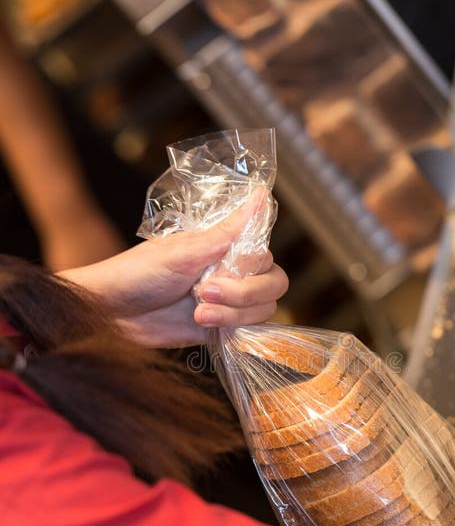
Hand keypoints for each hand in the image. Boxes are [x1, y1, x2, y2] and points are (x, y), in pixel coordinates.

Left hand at [59, 200, 287, 346]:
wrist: (109, 313)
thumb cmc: (137, 273)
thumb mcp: (183, 251)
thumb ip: (228, 231)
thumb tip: (262, 193)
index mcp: (224, 247)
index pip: (266, 254)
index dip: (250, 267)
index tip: (219, 270)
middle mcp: (231, 272)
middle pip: (274, 284)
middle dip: (244, 294)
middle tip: (203, 294)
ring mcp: (227, 301)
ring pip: (263, 311)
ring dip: (233, 314)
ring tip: (198, 313)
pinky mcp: (219, 328)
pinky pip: (248, 332)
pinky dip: (232, 329)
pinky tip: (204, 324)